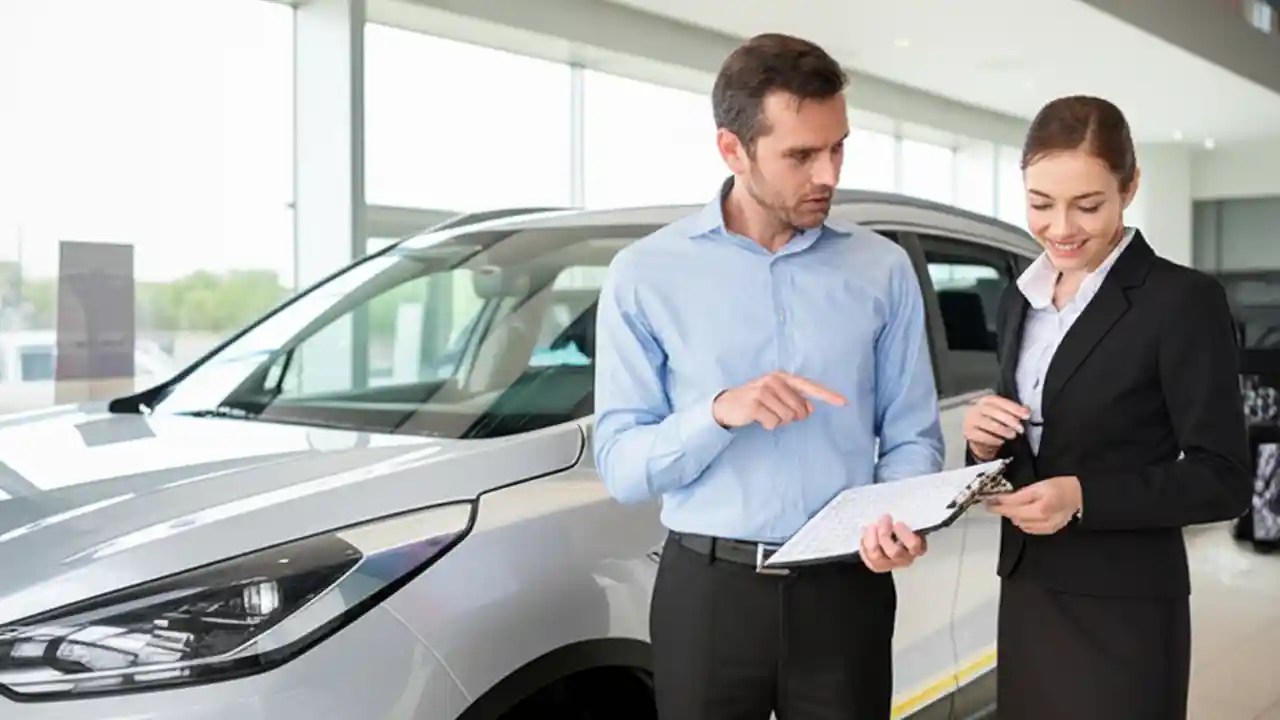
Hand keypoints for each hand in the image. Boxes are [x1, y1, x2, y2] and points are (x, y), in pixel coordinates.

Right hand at [712, 371, 846, 429]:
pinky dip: (768, 425)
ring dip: (778, 421)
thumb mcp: (775, 397)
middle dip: (791, 417)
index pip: (810, 386)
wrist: (727, 405)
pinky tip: (758, 418)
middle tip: (775, 413)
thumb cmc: (755, 401)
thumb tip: (809, 409)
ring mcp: (763, 391)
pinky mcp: (755, 404)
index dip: (828, 395)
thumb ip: (794, 400)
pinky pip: (773, 423)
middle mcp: (774, 381)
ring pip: (787, 418)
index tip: (843, 402)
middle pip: (799, 409)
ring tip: (765, 414)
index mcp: (782, 377)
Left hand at [859, 514, 927, 572]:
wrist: (891, 531)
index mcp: (917, 547)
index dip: (904, 535)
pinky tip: (865, 534)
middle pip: (894, 552)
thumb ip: (906, 516)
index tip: (898, 523)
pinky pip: (867, 559)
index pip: (913, 545)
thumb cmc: (900, 523)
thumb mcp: (907, 518)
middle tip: (883, 519)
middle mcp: (905, 558)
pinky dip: (864, 545)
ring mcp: (890, 564)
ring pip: (877, 557)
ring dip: (871, 539)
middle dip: (885, 534)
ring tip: (871, 526)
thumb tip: (902, 506)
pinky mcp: (877, 565)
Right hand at [962, 395, 1029, 459]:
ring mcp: (970, 420)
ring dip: (1004, 430)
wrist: (977, 437)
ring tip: (1012, 435)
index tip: (1026, 415)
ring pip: (989, 424)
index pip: (1000, 401)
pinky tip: (1001, 441)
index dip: (1014, 408)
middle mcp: (976, 408)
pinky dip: (995, 440)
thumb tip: (1026, 410)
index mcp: (986, 400)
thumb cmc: (991, 422)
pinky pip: (984, 436)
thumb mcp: (1003, 414)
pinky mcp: (969, 433)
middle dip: (1010, 420)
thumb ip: (1014, 411)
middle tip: (1020, 428)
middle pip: (993, 411)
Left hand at [985, 475, 1081, 534]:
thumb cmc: (1061, 487)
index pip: (1011, 509)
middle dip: (1005, 510)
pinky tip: (1025, 514)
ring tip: (1015, 506)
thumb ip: (1019, 495)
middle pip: (1014, 518)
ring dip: (1014, 516)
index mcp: (1040, 508)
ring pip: (1021, 525)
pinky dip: (1023, 522)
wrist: (1078, 495)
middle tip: (999, 502)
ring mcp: (1046, 527)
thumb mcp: (1038, 486)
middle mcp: (1043, 521)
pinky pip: (1030, 529)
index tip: (989, 503)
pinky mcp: (1049, 530)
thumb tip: (1001, 499)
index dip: (997, 506)